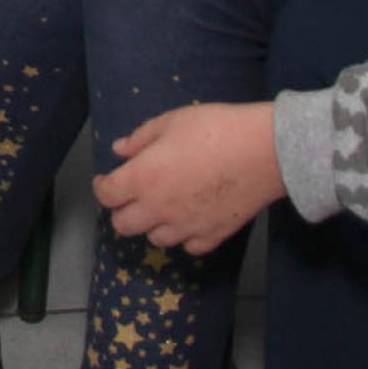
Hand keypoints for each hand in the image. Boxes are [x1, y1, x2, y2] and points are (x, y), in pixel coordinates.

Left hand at [95, 103, 286, 253]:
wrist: (265, 151)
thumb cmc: (214, 128)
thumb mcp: (171, 121)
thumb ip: (141, 138)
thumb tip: (120, 150)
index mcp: (144, 179)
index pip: (107, 195)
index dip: (102, 187)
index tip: (106, 180)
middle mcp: (159, 209)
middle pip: (124, 226)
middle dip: (122, 210)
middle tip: (133, 194)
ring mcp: (187, 227)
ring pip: (156, 239)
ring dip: (153, 224)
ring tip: (164, 205)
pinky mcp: (213, 237)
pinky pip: (189, 247)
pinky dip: (185, 236)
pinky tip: (191, 218)